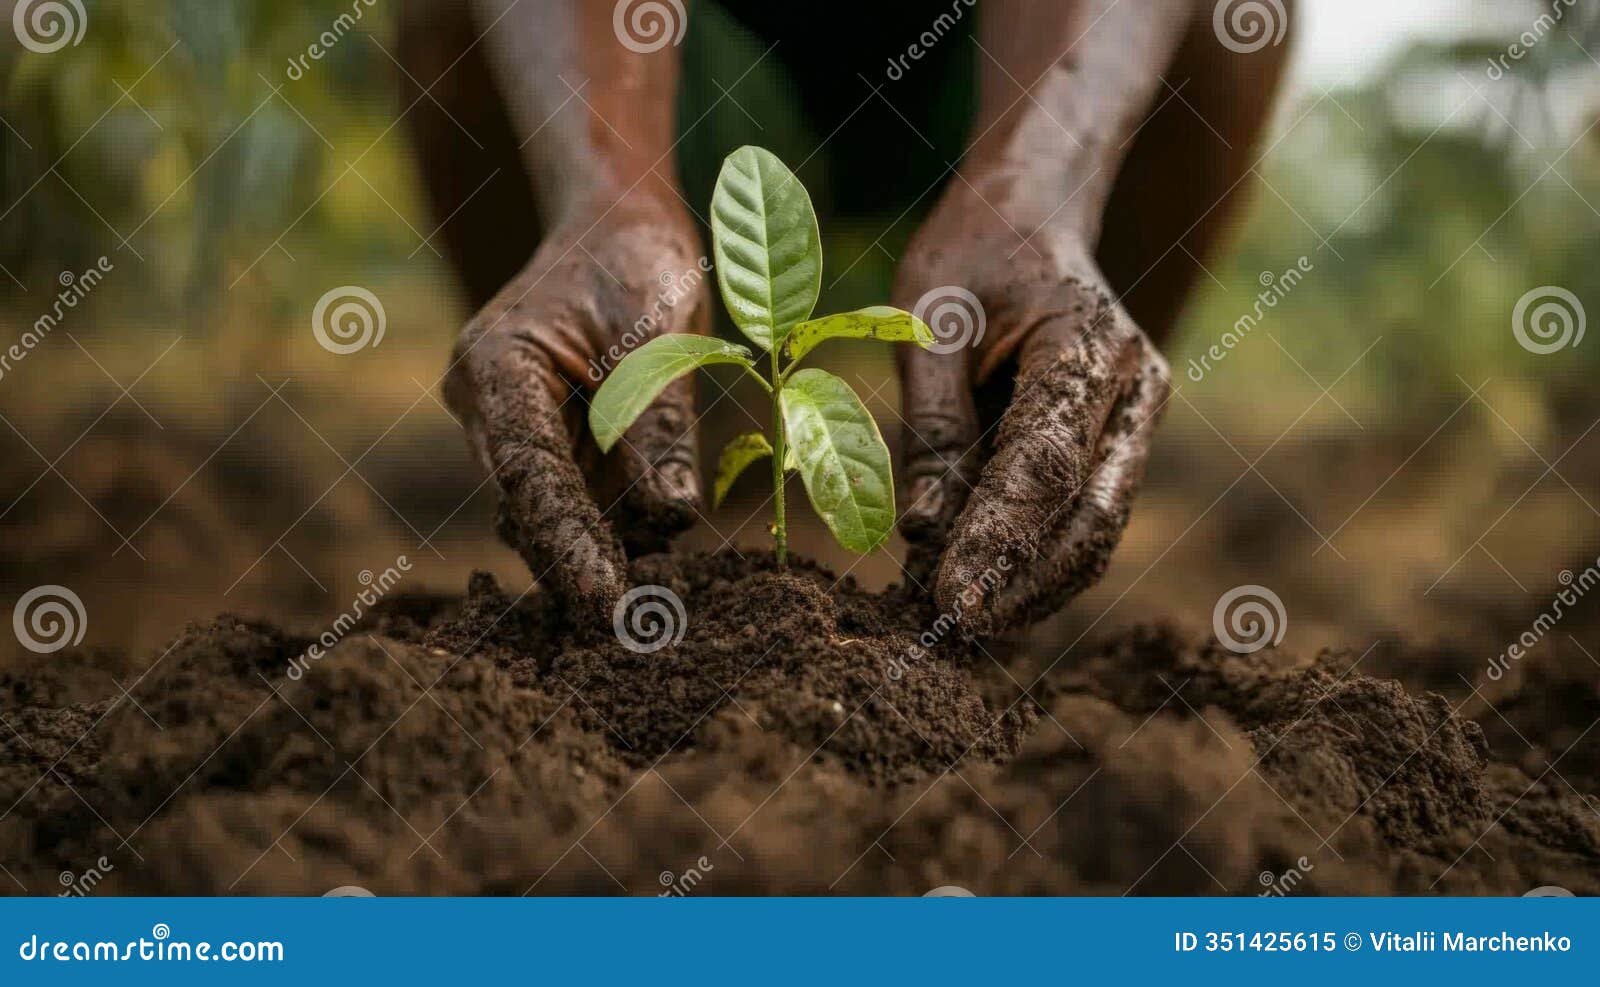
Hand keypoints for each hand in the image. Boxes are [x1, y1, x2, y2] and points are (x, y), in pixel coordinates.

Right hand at [444, 189, 707, 625]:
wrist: (616, 227)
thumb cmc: (634, 260)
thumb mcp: (659, 330)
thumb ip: (660, 422)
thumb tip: (673, 519)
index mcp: (496, 366)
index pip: (532, 473)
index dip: (567, 544)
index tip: (604, 603)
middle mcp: (489, 405)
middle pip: (530, 506)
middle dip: (580, 561)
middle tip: (635, 623)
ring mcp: (513, 429)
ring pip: (554, 513)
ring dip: (605, 544)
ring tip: (655, 582)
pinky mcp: (547, 445)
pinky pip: (577, 499)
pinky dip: (616, 523)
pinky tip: (653, 541)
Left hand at [892, 183, 1170, 635]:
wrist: (1033, 211)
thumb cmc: (973, 251)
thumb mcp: (929, 317)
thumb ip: (931, 423)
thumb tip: (925, 528)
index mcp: (1089, 345)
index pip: (1043, 467)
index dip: (998, 542)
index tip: (950, 600)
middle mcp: (1132, 388)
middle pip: (1089, 517)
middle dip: (1024, 584)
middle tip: (954, 629)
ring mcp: (1135, 418)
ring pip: (1095, 529)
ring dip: (1033, 584)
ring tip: (963, 623)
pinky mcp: (1117, 440)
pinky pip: (1085, 515)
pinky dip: (1038, 558)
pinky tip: (985, 587)